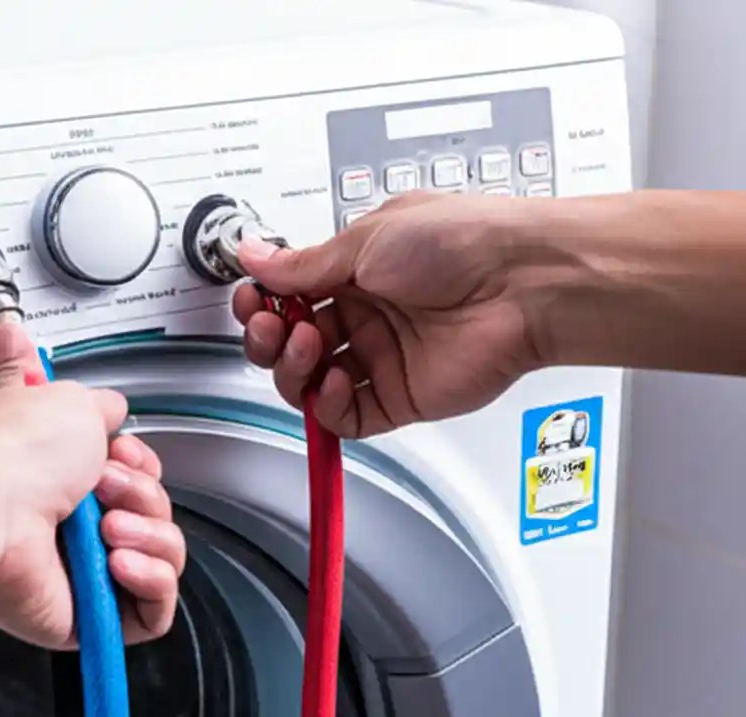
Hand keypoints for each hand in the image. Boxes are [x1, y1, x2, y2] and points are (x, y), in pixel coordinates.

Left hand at [0, 321, 183, 649]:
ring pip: (164, 558)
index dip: (144, 465)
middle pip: (156, 515)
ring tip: (108, 529)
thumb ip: (99, 404)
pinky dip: (151, 580)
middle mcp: (76, 525)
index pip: (139, 479)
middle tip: (105, 489)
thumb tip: (109, 404)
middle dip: (144, 495)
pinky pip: (154, 611)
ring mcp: (85, 573)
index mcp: (69, 479)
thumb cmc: (17, 458)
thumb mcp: (69, 401)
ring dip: (150, 536)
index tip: (121, 453)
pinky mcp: (92, 617)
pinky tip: (117, 563)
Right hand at [233, 191, 544, 437]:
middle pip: (293, 341)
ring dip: (292, 367)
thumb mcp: (367, 238)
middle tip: (272, 324)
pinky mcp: (399, 397)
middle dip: (269, 335)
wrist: (524, 283)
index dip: (265, 301)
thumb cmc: (463, 243)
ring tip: (306, 343)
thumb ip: (303, 263)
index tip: (254, 297)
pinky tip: (329, 379)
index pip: (290, 295)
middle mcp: (368, 314)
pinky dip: (324, 405)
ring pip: (310, 380)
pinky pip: (344, 415)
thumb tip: (255, 256)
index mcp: (357, 270)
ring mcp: (382, 357)